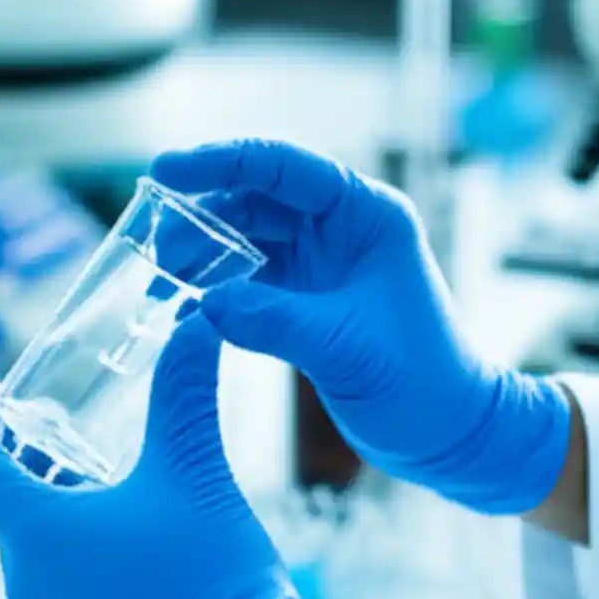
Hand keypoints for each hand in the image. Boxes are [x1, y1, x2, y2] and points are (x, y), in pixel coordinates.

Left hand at [0, 316, 315, 598]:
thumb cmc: (211, 580)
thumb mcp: (196, 473)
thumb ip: (186, 392)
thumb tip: (200, 323)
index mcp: (37, 534)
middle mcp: (27, 586)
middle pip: (7, 507)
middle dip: (23, 460)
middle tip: (50, 424)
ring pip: (34, 554)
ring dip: (54, 513)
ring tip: (95, 482)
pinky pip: (59, 595)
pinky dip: (74, 559)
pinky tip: (122, 549)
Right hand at [151, 139, 570, 513]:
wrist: (447, 435)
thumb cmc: (422, 384)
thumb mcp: (346, 349)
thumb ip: (275, 321)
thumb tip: (204, 301)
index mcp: (365, 213)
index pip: (281, 167)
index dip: (219, 162)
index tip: (163, 172)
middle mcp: (340, 227)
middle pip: (252, 199)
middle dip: (198, 218)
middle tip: (151, 249)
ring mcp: (319, 263)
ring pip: (242, 238)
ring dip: (199, 255)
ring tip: (156, 283)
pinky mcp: (303, 299)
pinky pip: (244, 279)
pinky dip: (211, 289)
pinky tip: (178, 308)